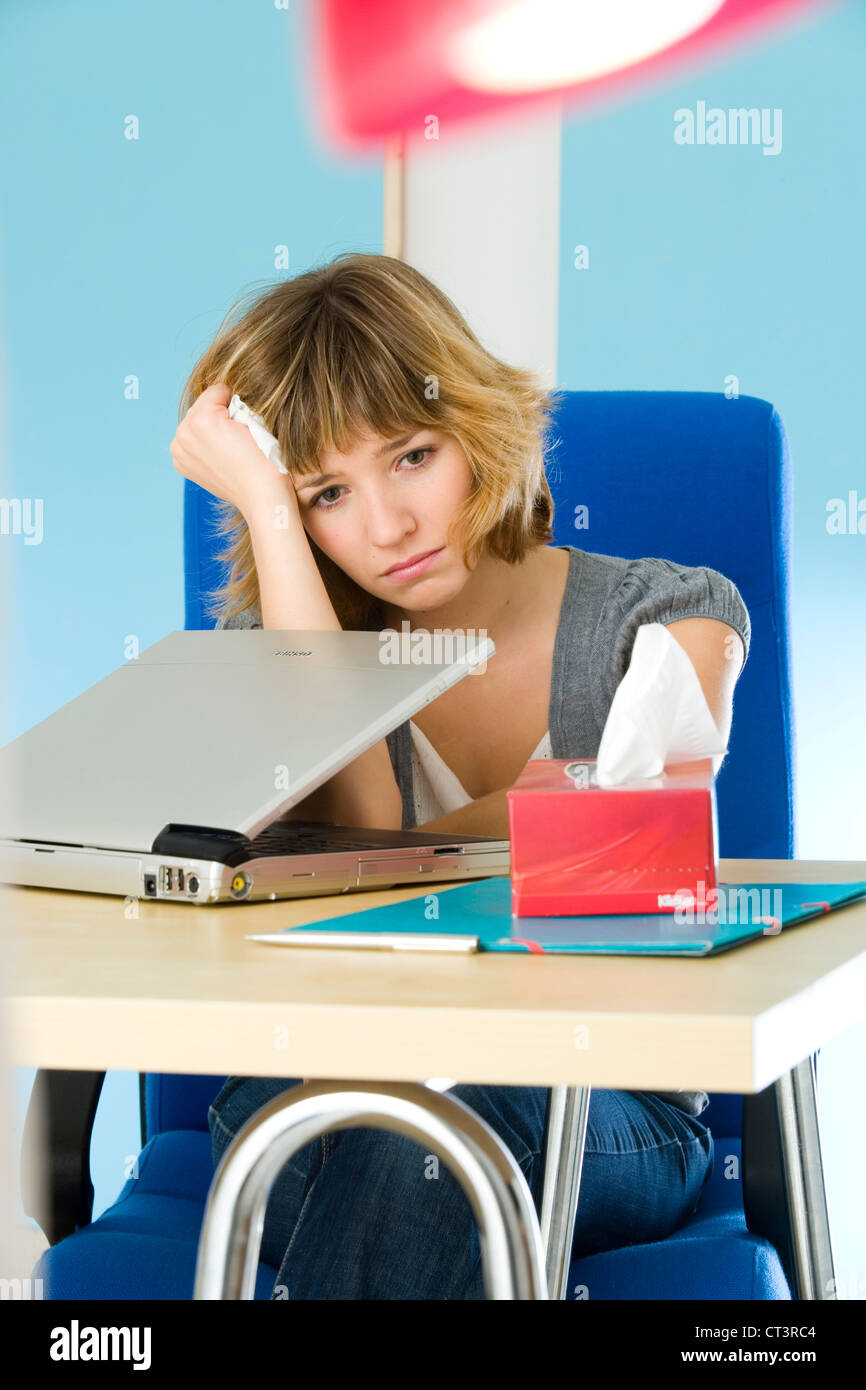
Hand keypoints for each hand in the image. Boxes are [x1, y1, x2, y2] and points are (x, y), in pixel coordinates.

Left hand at [170, 382, 297, 520]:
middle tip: (237, 434)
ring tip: (228, 445)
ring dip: (209, 426)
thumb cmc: (264, 459)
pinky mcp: (181, 463)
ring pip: (195, 422)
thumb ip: (233, 401)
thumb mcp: (252, 418)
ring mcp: (179, 450)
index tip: (245, 420)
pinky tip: (218, 454)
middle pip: (202, 405)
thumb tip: (224, 397)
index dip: (236, 400)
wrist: (261, 494)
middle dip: (218, 413)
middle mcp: (183, 433)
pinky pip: (191, 440)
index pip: (217, 390)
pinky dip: (202, 442)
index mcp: (200, 419)